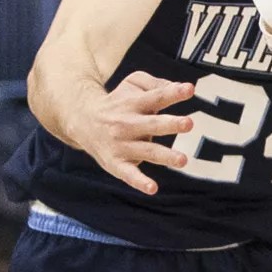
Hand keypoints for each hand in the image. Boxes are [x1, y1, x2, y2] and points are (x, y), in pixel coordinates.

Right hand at [73, 69, 197, 195]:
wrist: (82, 120)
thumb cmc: (118, 102)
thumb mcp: (131, 84)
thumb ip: (155, 84)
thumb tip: (179, 88)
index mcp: (133, 103)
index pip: (156, 97)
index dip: (173, 93)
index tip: (189, 89)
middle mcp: (127, 124)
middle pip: (152, 124)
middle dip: (171, 124)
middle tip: (189, 123)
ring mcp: (122, 145)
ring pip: (147, 151)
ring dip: (165, 156)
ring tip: (183, 160)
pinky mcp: (117, 164)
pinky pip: (129, 174)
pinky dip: (140, 182)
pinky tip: (152, 188)